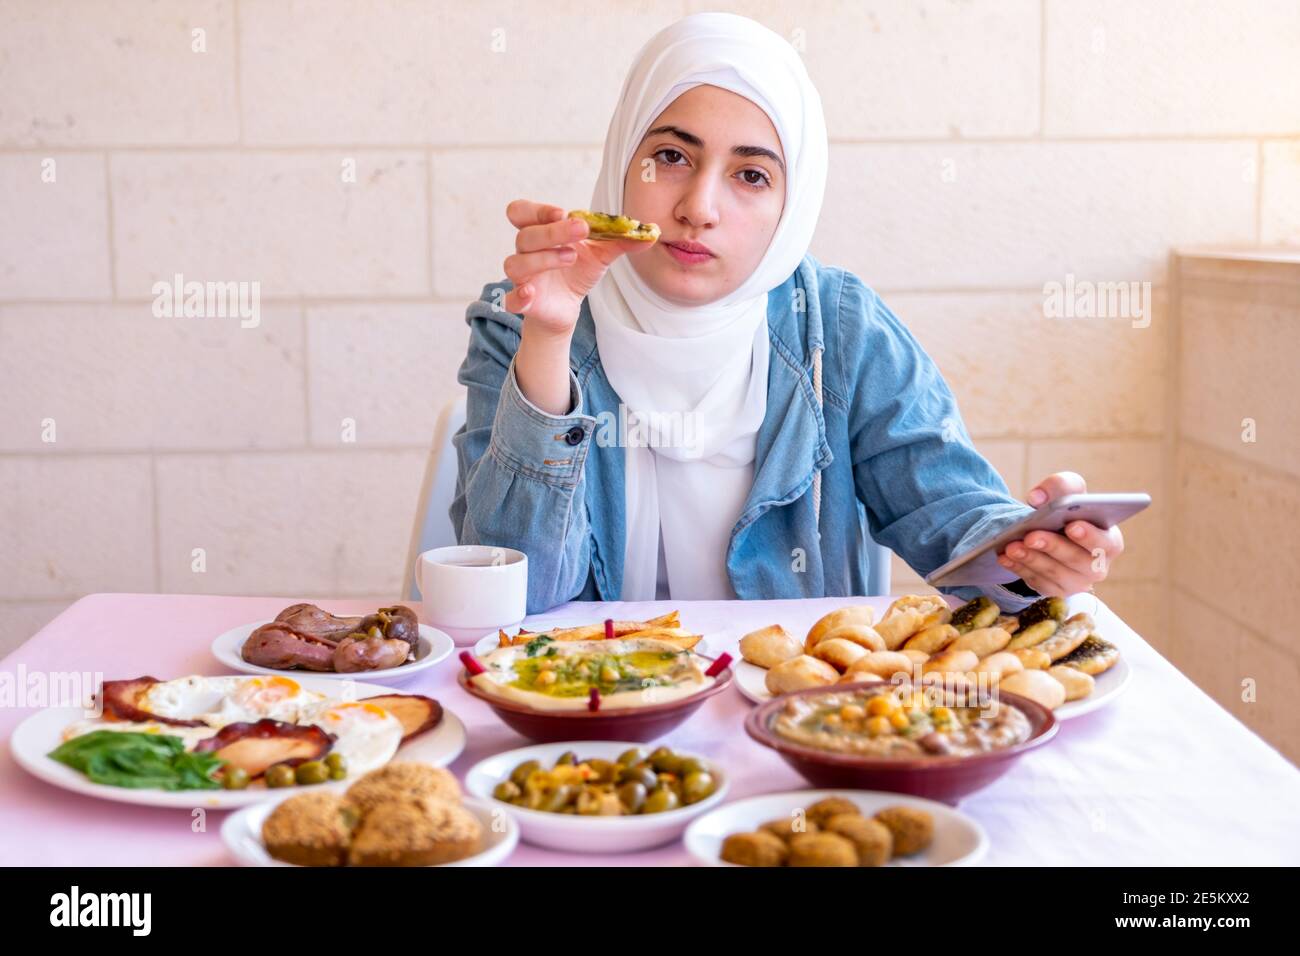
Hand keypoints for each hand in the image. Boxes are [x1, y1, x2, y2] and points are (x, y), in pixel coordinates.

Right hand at [500, 200, 654, 336]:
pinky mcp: (524, 302)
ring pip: (515, 263)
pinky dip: (518, 295)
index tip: (563, 212)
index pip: (522, 212)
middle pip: (525, 235)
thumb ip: (621, 240)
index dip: (538, 210)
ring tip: (570, 257)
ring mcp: (522, 277)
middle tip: (581, 230)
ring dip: (541, 258)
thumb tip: (652, 232)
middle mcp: (526, 252)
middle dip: (552, 231)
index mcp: (541, 233)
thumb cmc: (576, 272)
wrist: (567, 308)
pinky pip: (511, 299)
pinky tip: (531, 293)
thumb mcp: (601, 254)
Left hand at [996, 471, 1123, 596]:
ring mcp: (1075, 582)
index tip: (1072, 526)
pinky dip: (1019, 568)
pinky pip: (1036, 582)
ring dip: (1031, 559)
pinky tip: (1005, 557)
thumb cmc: (1067, 510)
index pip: (1106, 544)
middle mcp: (1096, 567)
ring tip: (1011, 546)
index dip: (1090, 537)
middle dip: (1052, 547)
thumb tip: (1038, 497)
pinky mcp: (1054, 590)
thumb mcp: (1067, 491)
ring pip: (1053, 573)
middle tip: (1031, 536)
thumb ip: (1059, 486)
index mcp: (1108, 541)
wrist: (1051, 531)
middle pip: (1077, 561)